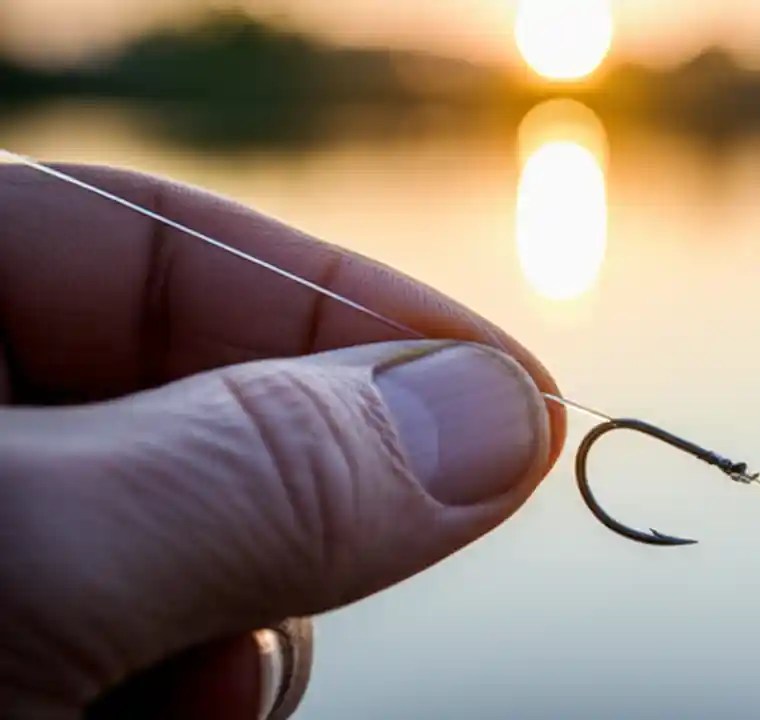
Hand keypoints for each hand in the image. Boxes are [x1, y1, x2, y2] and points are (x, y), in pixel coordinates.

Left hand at [0, 165, 564, 717]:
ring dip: (255, 616)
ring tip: (212, 697)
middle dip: (304, 485)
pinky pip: (150, 645)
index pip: (139, 242)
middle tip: (411, 540)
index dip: (335, 296)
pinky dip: (201, 689)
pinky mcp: (22, 659)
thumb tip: (500, 409)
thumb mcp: (33, 566)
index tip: (509, 384)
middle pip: (186, 400)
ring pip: (189, 539)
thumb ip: (258, 473)